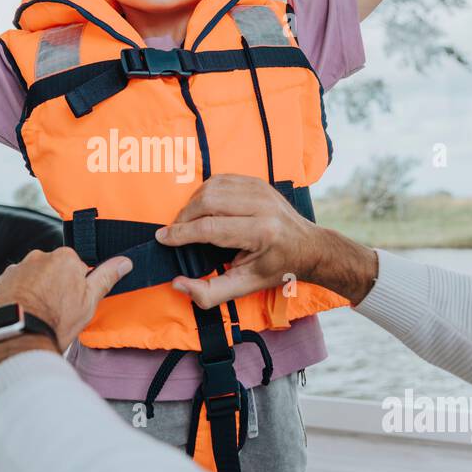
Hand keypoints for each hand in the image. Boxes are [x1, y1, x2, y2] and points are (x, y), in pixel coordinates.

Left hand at [0, 248, 131, 380]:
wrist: (16, 338)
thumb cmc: (54, 321)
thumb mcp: (88, 301)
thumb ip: (105, 277)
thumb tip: (124, 261)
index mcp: (64, 258)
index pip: (74, 268)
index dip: (74, 287)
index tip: (70, 303)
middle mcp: (37, 257)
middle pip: (50, 270)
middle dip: (52, 287)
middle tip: (53, 311)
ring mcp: (15, 269)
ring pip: (29, 279)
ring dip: (32, 293)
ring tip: (34, 316)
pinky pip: (9, 288)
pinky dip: (13, 299)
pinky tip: (17, 315)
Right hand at [157, 175, 378, 307]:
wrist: (309, 247)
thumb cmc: (277, 269)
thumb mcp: (245, 287)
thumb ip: (209, 292)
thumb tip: (177, 283)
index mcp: (262, 233)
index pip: (211, 228)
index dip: (181, 233)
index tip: (163, 238)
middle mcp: (263, 206)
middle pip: (208, 202)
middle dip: (184, 217)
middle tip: (175, 232)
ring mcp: (261, 190)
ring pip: (212, 186)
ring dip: (193, 204)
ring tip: (188, 222)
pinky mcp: (258, 181)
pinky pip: (221, 179)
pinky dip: (205, 193)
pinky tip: (203, 209)